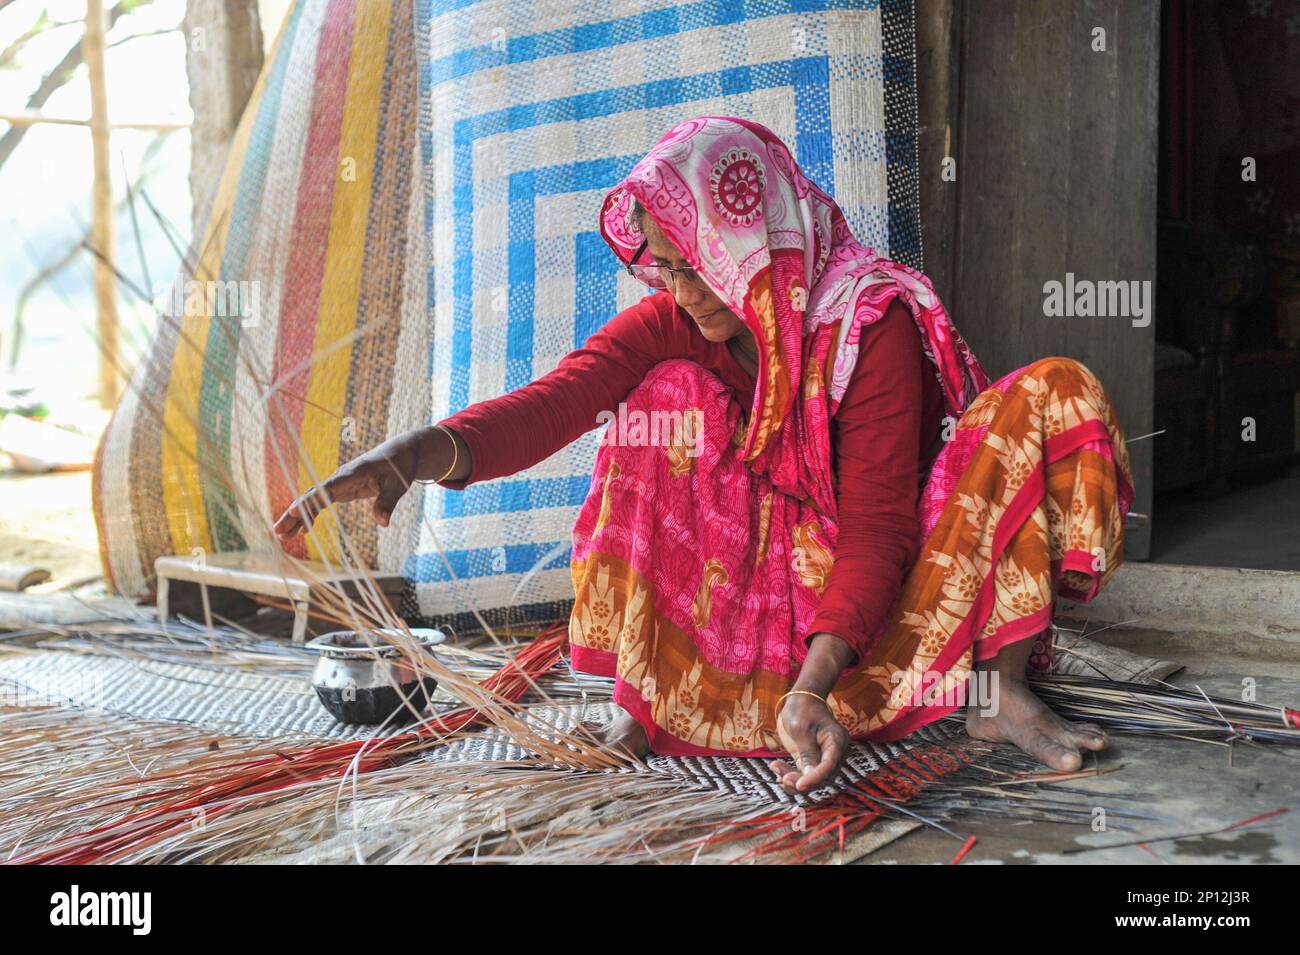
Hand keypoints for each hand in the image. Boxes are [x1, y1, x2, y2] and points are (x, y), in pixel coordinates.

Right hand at [273, 427, 455, 542]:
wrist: (401, 454)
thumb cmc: (399, 467)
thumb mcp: (398, 486)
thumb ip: (387, 502)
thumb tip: (382, 523)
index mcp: (351, 474)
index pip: (324, 489)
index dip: (308, 501)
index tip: (292, 512)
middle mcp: (340, 478)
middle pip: (312, 496)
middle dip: (294, 513)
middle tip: (278, 531)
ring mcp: (339, 484)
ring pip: (313, 500)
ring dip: (298, 517)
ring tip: (283, 536)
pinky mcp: (342, 490)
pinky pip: (321, 503)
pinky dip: (310, 514)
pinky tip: (302, 529)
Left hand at [770, 692, 849, 795]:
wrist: (802, 700)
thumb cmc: (802, 709)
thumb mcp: (801, 729)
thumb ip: (807, 754)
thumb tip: (809, 778)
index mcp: (837, 741)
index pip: (829, 765)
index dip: (815, 778)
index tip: (799, 785)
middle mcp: (835, 753)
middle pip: (823, 777)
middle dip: (802, 781)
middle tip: (782, 777)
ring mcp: (825, 758)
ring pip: (813, 779)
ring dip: (794, 779)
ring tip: (776, 768)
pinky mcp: (813, 760)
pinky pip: (805, 774)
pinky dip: (792, 775)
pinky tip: (777, 768)